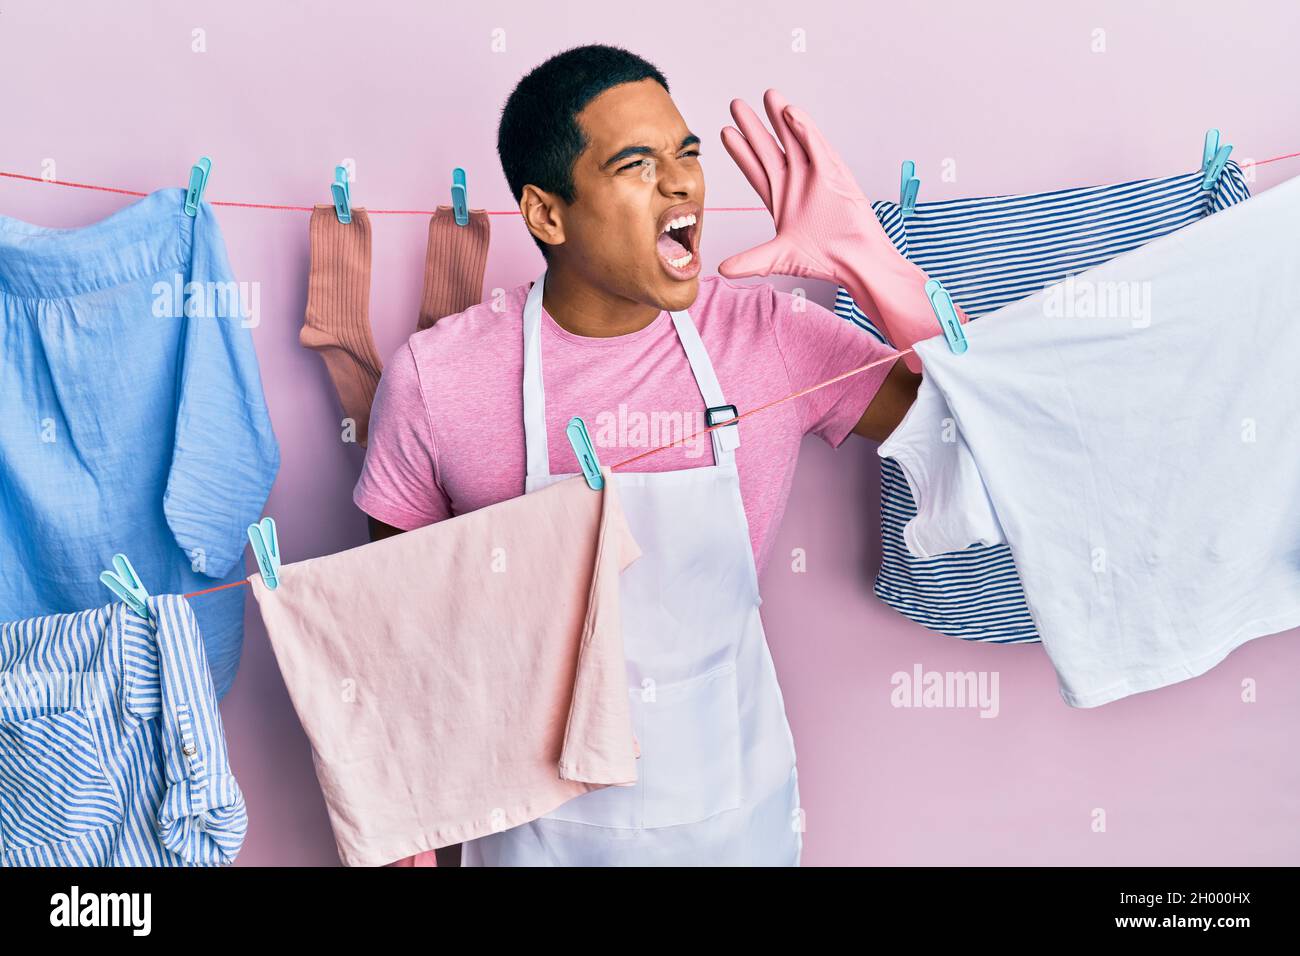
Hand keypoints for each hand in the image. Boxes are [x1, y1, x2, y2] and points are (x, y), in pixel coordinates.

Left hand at [718, 89, 875, 286]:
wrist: (856, 263)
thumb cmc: (825, 260)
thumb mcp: (778, 259)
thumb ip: (750, 260)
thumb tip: (722, 269)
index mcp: (781, 201)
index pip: (755, 170)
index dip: (741, 152)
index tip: (726, 132)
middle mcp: (797, 184)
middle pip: (770, 149)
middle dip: (754, 127)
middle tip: (737, 105)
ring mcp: (816, 177)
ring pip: (794, 140)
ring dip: (781, 119)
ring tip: (768, 96)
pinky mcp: (835, 175)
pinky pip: (818, 147)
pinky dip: (805, 130)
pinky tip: (791, 113)